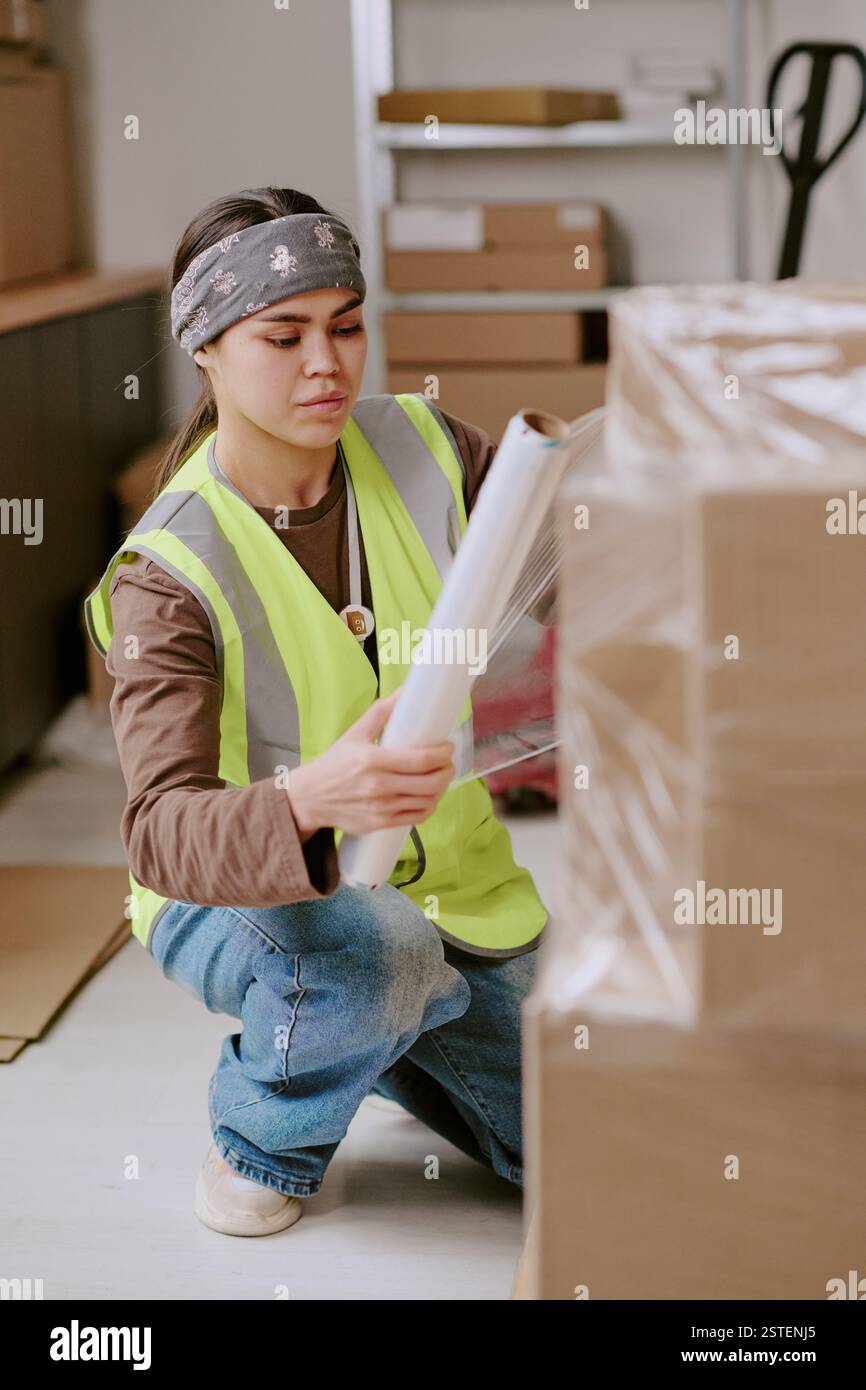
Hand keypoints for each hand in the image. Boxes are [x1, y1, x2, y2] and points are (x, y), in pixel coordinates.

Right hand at [285, 687, 456, 837]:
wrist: (310, 798)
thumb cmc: (333, 764)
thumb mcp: (354, 734)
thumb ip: (380, 713)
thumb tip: (404, 691)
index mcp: (373, 760)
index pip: (421, 759)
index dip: (443, 753)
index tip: (447, 747)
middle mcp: (379, 786)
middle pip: (430, 782)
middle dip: (447, 770)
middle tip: (448, 762)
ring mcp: (381, 807)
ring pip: (428, 800)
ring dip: (441, 788)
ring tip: (439, 777)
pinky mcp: (381, 823)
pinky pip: (417, 817)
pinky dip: (429, 806)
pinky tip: (428, 796)